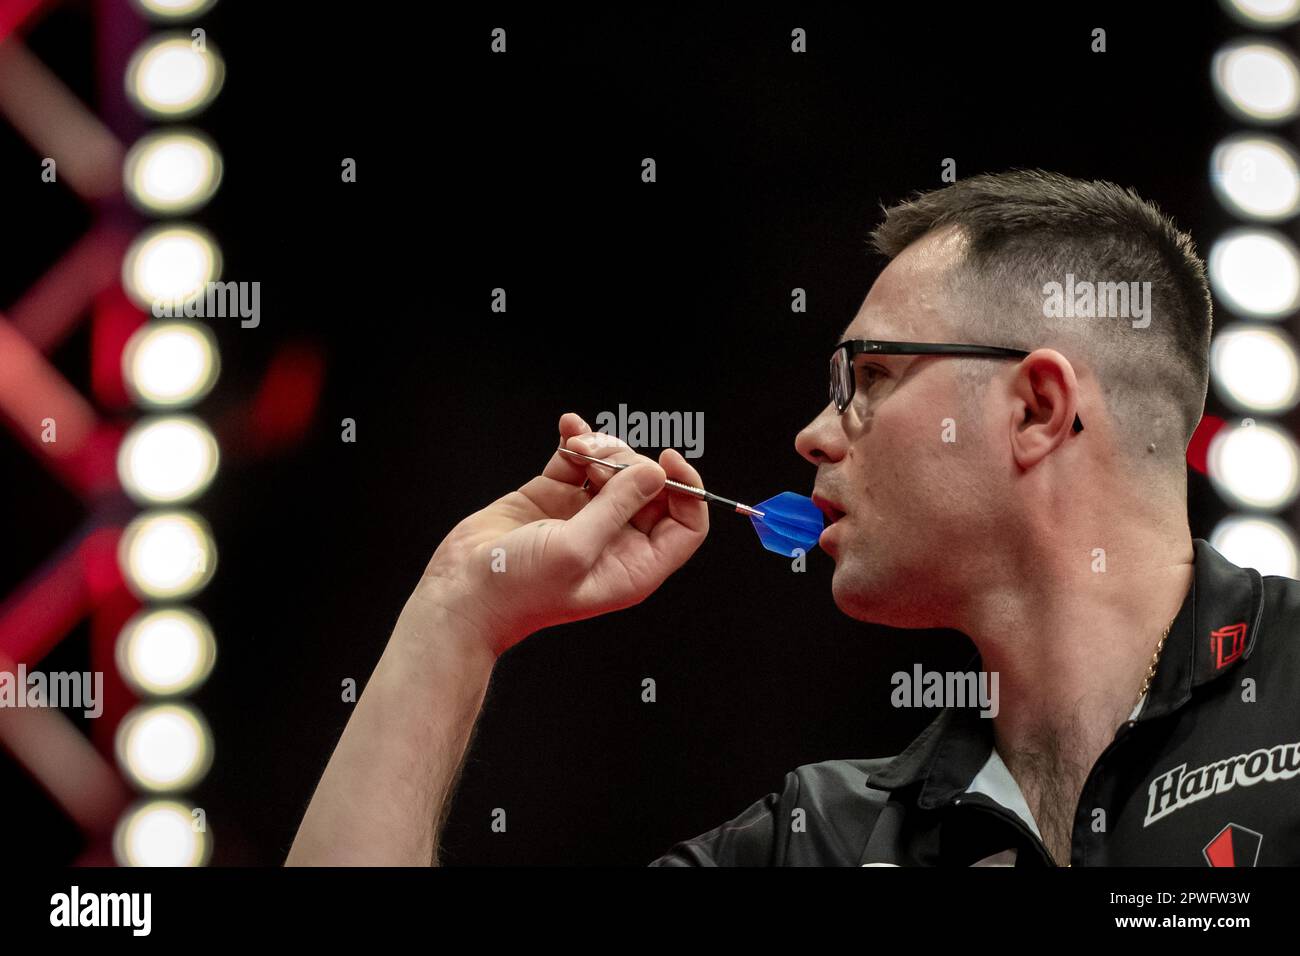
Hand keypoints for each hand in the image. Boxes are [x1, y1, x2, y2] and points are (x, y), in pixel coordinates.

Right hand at [419, 412, 709, 655]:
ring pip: (616, 468)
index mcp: (634, 565)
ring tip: (576, 449)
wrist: (463, 592)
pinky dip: (577, 439)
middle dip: (631, 464)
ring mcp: (585, 516)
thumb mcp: (575, 549)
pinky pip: (577, 459)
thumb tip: (655, 473)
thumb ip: (617, 507)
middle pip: (650, 488)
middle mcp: (615, 540)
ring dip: (602, 448)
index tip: (666, 460)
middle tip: (599, 462)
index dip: (685, 491)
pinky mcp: (554, 496)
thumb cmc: (519, 588)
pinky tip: (569, 426)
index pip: (685, 525)